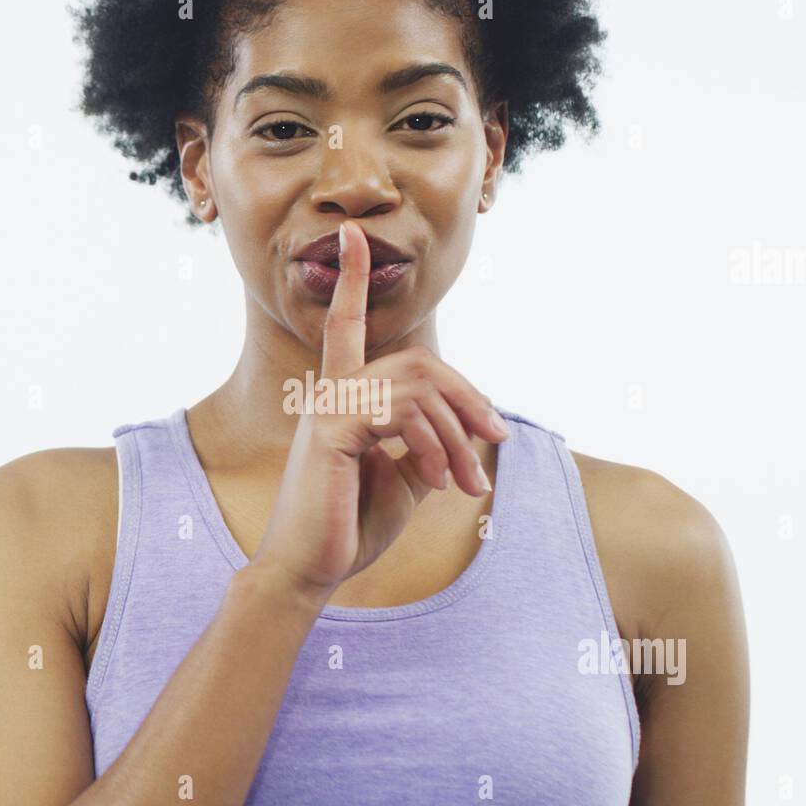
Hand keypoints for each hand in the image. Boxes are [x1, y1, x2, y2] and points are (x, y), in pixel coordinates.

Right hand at [250, 219, 509, 602]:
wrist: (312, 570)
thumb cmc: (353, 525)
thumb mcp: (406, 479)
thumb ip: (428, 441)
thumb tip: (467, 424)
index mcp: (344, 397)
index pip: (347, 326)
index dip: (351, 278)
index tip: (352, 235)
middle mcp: (332, 391)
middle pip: (419, 362)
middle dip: (467, 398)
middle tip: (494, 442)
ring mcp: (329, 405)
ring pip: (419, 388)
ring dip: (458, 436)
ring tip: (467, 483)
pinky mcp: (333, 429)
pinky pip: (403, 413)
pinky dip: (434, 446)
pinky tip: (437, 481)